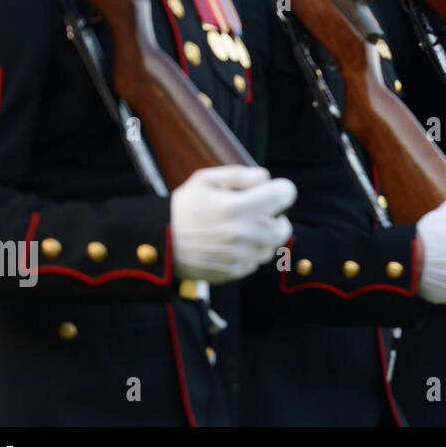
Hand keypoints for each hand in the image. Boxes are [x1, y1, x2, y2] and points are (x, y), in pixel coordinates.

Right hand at [170, 165, 294, 283]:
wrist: (160, 243)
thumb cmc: (183, 208)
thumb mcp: (205, 180)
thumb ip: (239, 175)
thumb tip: (265, 178)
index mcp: (238, 207)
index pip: (285, 194)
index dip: (279, 189)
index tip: (267, 191)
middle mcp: (244, 234)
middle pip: (284, 225)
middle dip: (273, 216)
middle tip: (254, 212)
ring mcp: (242, 256)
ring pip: (272, 245)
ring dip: (264, 235)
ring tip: (240, 228)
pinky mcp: (236, 271)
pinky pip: (257, 260)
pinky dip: (251, 251)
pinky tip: (232, 244)